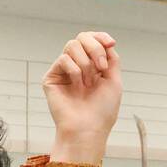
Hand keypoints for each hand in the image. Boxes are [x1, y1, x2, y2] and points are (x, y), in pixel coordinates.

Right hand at [45, 31, 120, 164]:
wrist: (88, 129)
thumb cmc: (102, 112)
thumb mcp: (114, 81)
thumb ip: (111, 59)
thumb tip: (107, 42)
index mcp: (92, 67)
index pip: (93, 40)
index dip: (101, 37)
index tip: (111, 43)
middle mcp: (77, 66)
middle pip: (82, 38)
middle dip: (95, 48)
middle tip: (101, 67)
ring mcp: (64, 71)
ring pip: (72, 45)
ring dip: (86, 63)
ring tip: (88, 83)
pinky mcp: (52, 77)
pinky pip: (63, 59)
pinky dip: (75, 71)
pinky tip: (77, 86)